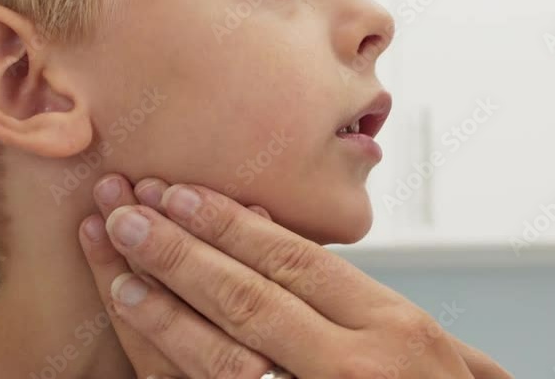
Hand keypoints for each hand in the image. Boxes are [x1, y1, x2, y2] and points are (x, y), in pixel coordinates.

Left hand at [79, 174, 512, 377]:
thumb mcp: (437, 347)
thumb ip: (370, 302)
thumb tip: (286, 243)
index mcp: (395, 326)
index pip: (297, 262)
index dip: (233, 224)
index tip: (181, 192)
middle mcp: (353, 365)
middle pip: (250, 296)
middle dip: (181, 249)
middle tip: (126, 208)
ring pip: (223, 351)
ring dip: (162, 301)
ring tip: (116, 259)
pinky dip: (167, 358)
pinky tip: (137, 324)